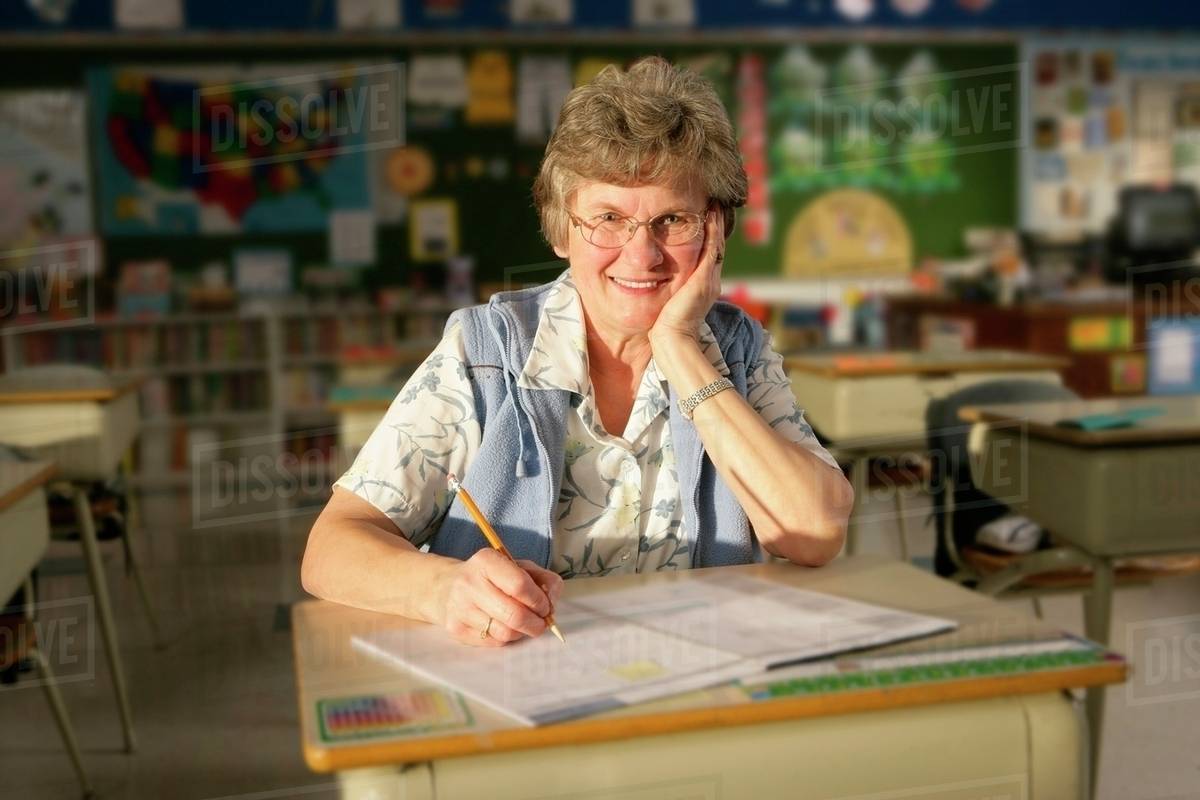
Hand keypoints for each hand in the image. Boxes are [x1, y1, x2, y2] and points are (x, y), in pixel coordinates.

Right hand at [440, 549, 563, 646]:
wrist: (447, 587)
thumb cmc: (491, 576)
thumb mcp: (519, 567)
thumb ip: (544, 579)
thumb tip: (552, 599)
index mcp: (486, 561)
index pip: (519, 585)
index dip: (539, 600)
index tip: (545, 606)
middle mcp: (469, 583)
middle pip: (514, 614)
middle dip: (535, 623)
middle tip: (541, 622)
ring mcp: (460, 607)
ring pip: (505, 633)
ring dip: (522, 632)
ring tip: (523, 624)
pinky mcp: (456, 628)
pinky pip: (493, 642)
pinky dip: (507, 638)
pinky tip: (505, 626)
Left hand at [650, 205, 724, 345]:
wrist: (671, 340)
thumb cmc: (663, 328)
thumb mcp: (666, 303)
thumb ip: (667, 291)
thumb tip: (650, 281)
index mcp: (702, 288)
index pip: (708, 256)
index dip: (708, 237)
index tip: (704, 219)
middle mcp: (710, 282)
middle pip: (717, 247)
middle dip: (715, 226)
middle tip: (714, 205)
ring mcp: (709, 279)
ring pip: (717, 244)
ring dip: (716, 223)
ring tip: (715, 205)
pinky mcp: (704, 278)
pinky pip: (712, 247)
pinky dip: (712, 229)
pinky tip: (710, 214)